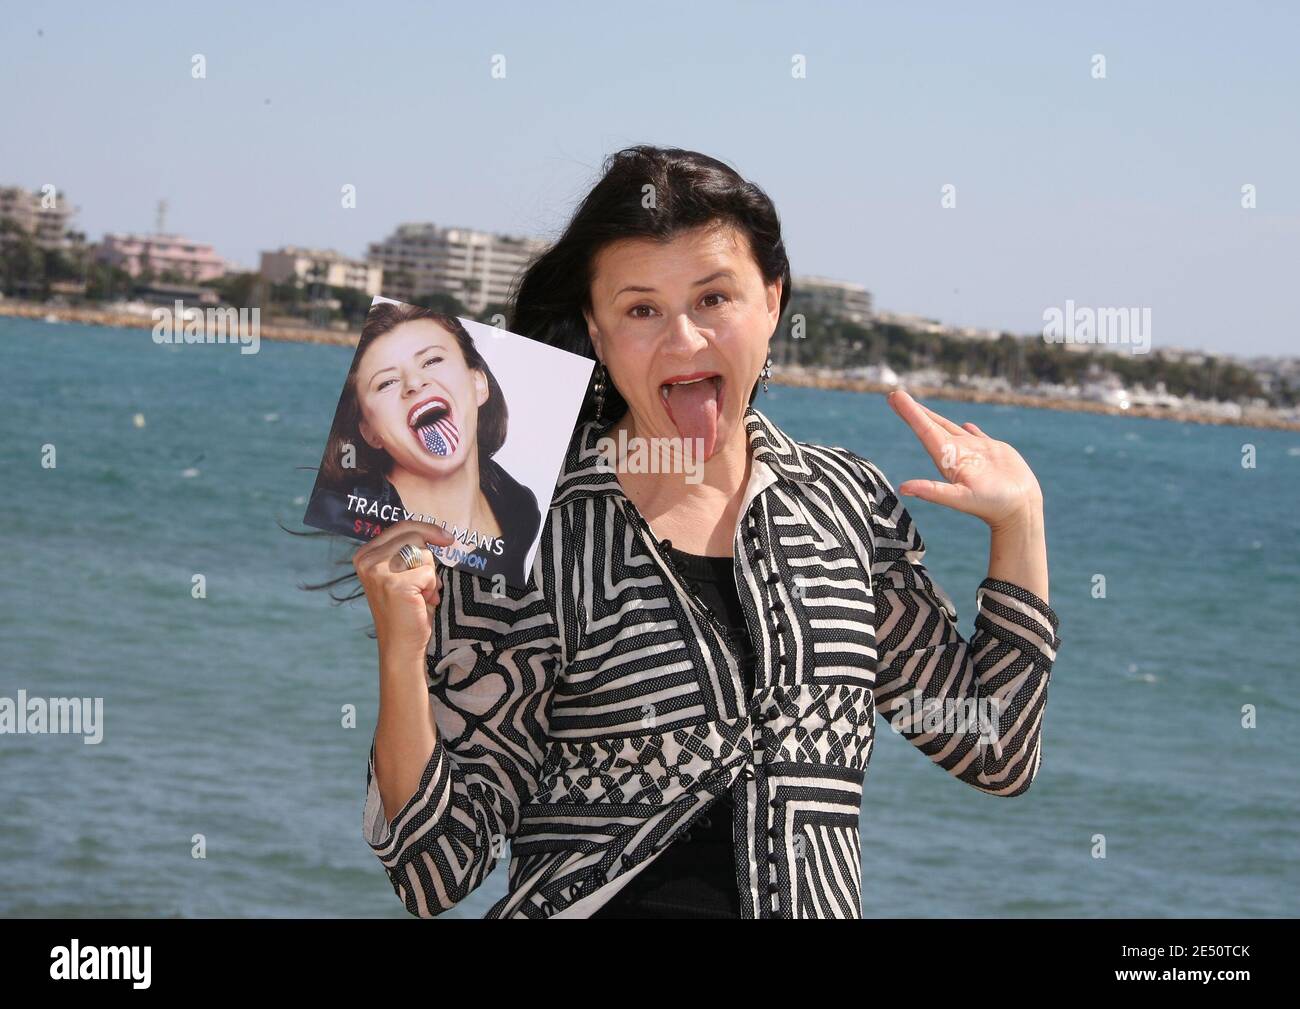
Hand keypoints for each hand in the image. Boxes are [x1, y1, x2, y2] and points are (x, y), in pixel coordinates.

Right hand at [352, 520, 457, 657]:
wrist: (401, 644)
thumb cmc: (407, 607)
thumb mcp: (401, 571)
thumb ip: (408, 550)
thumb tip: (437, 532)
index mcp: (365, 554)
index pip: (402, 527)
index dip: (428, 530)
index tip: (447, 539)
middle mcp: (367, 560)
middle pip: (414, 537)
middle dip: (428, 560)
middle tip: (424, 584)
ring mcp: (378, 571)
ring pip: (423, 553)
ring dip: (429, 575)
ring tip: (419, 594)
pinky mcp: (394, 584)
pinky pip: (428, 572)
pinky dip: (431, 587)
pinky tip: (420, 601)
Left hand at [886, 389, 1042, 531]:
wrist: (1019, 511)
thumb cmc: (991, 505)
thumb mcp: (960, 498)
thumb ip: (932, 491)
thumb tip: (903, 488)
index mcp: (947, 460)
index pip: (924, 431)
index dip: (909, 413)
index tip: (893, 396)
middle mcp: (956, 454)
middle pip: (931, 426)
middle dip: (913, 411)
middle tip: (894, 395)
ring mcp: (974, 453)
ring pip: (950, 429)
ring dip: (934, 417)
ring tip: (919, 407)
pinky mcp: (993, 453)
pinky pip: (978, 437)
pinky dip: (970, 430)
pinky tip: (967, 425)